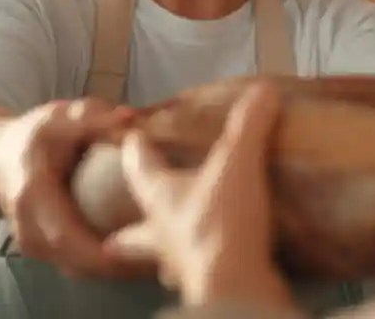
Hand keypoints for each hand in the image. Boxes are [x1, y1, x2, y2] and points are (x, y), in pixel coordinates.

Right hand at [0, 98, 150, 277]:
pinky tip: (136, 257)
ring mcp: (33, 245)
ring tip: (154, 260)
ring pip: (76, 269)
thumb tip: (128, 117)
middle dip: (117, 265)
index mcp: (31, 194)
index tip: (139, 248)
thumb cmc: (34, 135)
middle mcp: (27, 228)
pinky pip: (75, 266)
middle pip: (74, 262)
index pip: (64, 234)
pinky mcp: (43, 252)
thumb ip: (91, 116)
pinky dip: (104, 265)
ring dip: (114, 269)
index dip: (100, 250)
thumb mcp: (59, 117)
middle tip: (161, 257)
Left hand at [106, 82, 297, 311]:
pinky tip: (207, 272)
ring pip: (161, 260)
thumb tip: (264, 90)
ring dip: (161, 255)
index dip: (135, 150)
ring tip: (163, 258)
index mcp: (160, 196)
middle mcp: (162, 232)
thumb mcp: (238, 162)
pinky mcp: (207, 283)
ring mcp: (180, 263)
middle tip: (111, 239)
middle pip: (135, 231)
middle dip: (125, 233)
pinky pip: (197, 275)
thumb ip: (249, 124)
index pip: (139, 166)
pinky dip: (198, 271)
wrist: (235, 284)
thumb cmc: (222, 220)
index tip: (130, 138)